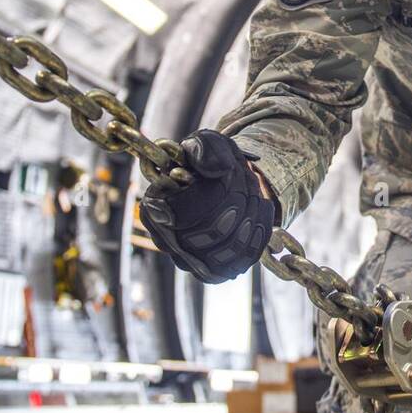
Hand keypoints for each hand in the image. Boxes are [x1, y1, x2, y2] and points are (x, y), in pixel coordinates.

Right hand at [139, 129, 275, 283]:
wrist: (225, 181)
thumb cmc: (210, 161)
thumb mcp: (208, 143)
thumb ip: (208, 150)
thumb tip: (217, 170)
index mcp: (155, 206)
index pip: (182, 213)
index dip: (215, 191)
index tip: (228, 172)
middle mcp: (167, 239)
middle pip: (214, 231)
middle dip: (239, 199)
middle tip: (243, 179)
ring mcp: (190, 258)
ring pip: (231, 248)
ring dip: (251, 215)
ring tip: (249, 194)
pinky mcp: (214, 268)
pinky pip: (242, 259)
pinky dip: (257, 234)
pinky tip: (255, 214)